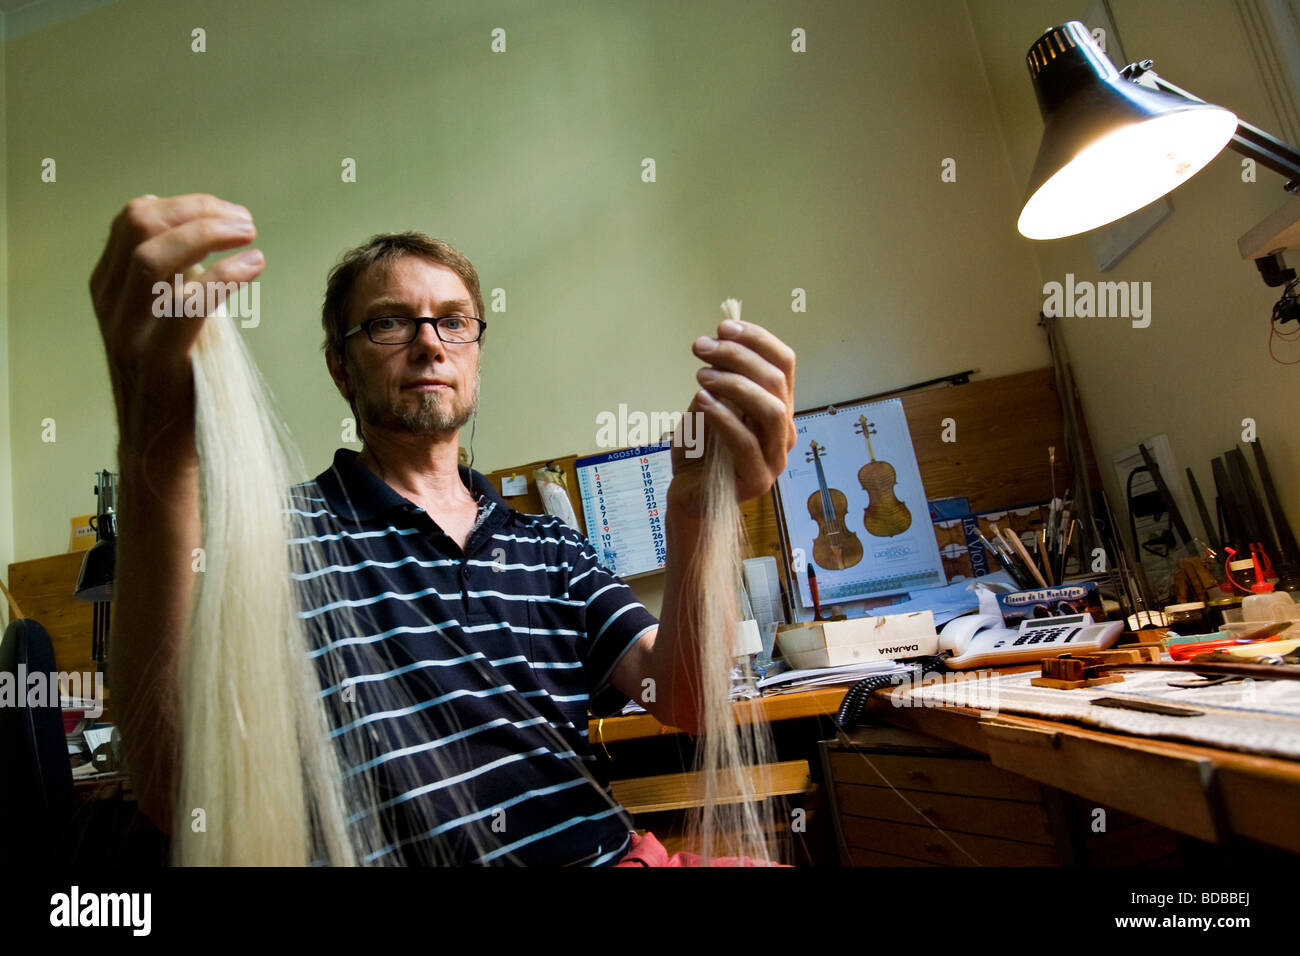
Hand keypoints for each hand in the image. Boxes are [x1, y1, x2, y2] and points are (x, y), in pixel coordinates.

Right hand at [89, 193, 263, 462]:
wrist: (159, 449)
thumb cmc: (177, 382)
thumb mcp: (162, 321)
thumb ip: (173, 282)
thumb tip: (206, 236)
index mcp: (108, 288)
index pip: (133, 220)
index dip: (184, 205)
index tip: (226, 212)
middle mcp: (112, 305)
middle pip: (140, 227)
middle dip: (198, 212)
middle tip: (245, 221)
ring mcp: (131, 333)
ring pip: (156, 257)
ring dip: (209, 234)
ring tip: (250, 236)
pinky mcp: (159, 361)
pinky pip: (188, 302)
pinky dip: (226, 274)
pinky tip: (253, 265)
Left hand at [668, 316, 796, 513]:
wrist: (689, 495)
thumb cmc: (700, 450)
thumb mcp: (708, 405)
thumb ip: (719, 380)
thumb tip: (718, 341)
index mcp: (778, 406)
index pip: (784, 363)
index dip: (757, 339)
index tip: (723, 327)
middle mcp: (784, 430)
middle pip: (776, 381)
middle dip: (738, 356)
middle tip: (701, 347)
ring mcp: (774, 457)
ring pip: (771, 410)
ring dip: (735, 384)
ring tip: (701, 374)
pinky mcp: (758, 480)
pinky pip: (747, 443)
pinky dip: (724, 417)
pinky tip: (701, 400)